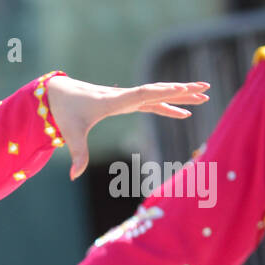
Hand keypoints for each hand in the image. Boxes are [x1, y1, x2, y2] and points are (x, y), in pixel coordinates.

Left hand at [45, 75, 208, 179]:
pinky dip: (168, 107)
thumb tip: (73, 176)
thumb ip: (76, 154)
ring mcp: (126, 98)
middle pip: (158, 91)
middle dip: (182, 90)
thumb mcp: (70, 134)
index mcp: (113, 101)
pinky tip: (184, 114)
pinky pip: (152, 104)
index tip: (182, 88)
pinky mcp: (126, 103)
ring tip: (204, 95)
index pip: (142, 94)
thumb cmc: (64, 112)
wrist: (58, 94)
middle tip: (205, 88)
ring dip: (181, 96)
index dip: (162, 92)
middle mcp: (123, 96)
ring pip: (158, 96)